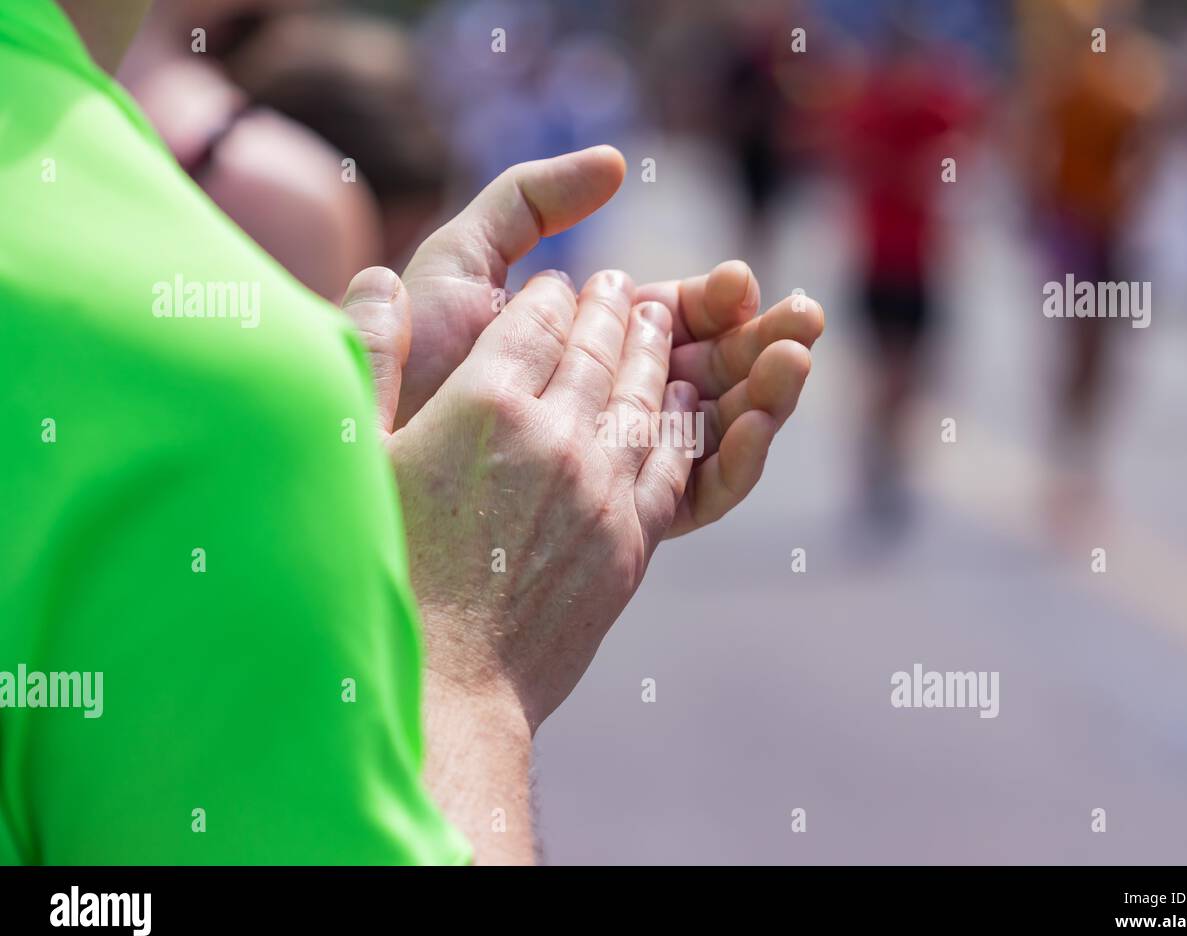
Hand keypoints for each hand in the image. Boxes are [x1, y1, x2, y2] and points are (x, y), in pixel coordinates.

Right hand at [341, 261, 820, 862]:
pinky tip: (683, 400)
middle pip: (599, 352)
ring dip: (654, 353)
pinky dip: (679, 421)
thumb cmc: (379, 575)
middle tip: (623, 285)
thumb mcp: (354, 459)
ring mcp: (603, 489)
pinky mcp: (630, 540)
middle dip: (612, 310)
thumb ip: (370, 360)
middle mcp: (556, 436)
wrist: (447, 690)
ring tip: (659, 321)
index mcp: (484, 405)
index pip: (535, 321)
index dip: (551, 295)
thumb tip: (384, 279)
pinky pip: (668, 461)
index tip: (560, 282)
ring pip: (643, 398)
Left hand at [396, 146, 823, 531]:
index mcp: (585, 350)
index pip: (668, 321)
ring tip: (797, 356)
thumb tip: (617, 162)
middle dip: (759, 341)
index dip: (708, 299)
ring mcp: (624, 464)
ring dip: (767, 392)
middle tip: (804, 317)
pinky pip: (700, 490)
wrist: (379, 467)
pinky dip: (738, 459)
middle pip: (709, 372)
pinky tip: (759, 423)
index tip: (737, 278)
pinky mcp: (631, 520)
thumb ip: (528, 202)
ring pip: (718, 426)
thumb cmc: (408, 363)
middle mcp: (611, 406)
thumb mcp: (462, 263)